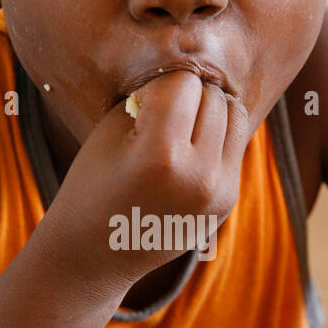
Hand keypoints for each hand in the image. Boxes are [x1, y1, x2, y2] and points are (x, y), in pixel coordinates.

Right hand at [47, 69, 251, 286]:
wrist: (94, 256)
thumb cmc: (92, 183)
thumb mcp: (113, 130)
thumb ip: (154, 96)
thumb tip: (193, 72)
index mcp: (161, 155)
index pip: (184, 82)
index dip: (162, 81)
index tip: (143, 97)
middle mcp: (199, 176)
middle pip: (213, 97)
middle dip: (188, 94)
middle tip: (161, 110)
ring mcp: (219, 192)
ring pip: (235, 116)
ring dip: (210, 109)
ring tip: (179, 123)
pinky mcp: (228, 201)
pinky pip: (236, 145)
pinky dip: (216, 135)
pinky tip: (189, 146)